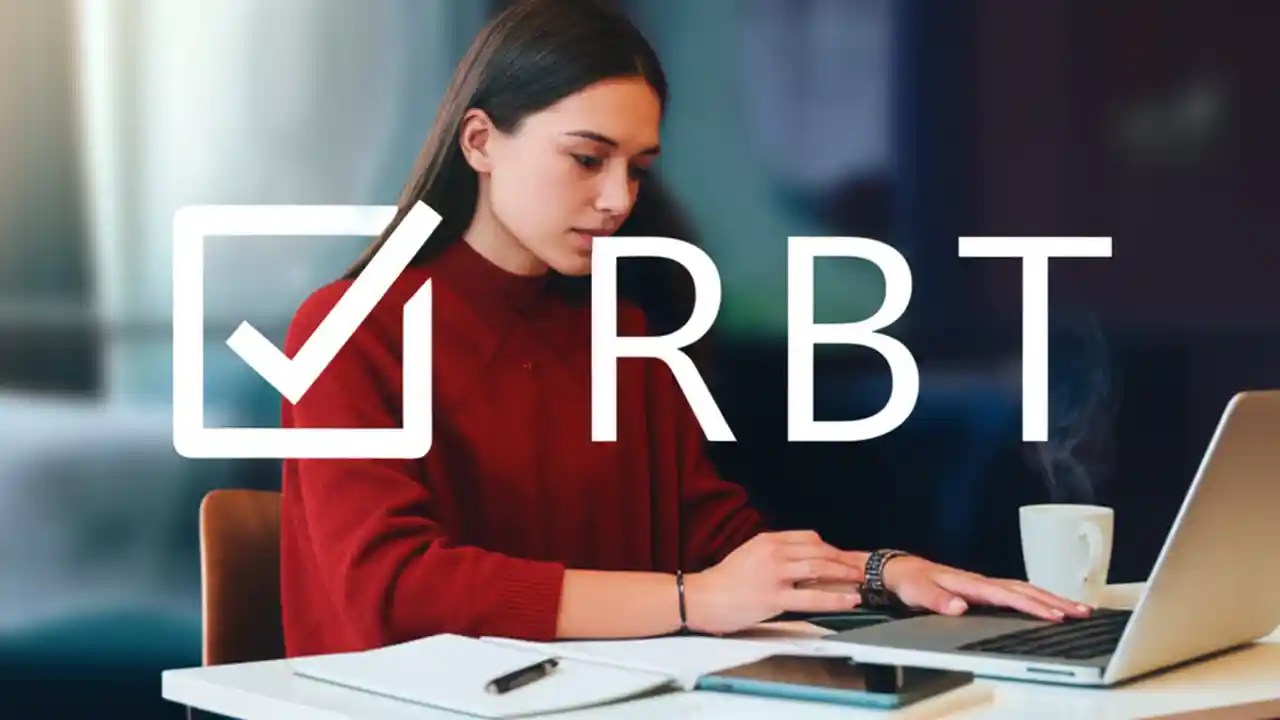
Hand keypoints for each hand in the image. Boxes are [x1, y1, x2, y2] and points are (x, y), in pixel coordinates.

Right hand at [685, 531, 863, 634]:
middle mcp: (773, 552)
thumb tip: (799, 560)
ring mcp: (775, 574)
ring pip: (819, 568)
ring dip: (844, 574)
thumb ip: (773, 554)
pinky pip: (813, 596)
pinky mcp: (774, 597)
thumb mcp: (748, 555)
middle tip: (859, 567)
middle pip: (818, 550)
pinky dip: (836, 597)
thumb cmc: (723, 581)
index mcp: (767, 540)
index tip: (841, 556)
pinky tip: (849, 599)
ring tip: (860, 580)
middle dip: (843, 559)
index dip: (829, 547)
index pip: (808, 537)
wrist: (701, 597)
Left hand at [882, 555, 1092, 620]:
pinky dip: (1038, 599)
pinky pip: (1017, 593)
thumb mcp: (918, 592)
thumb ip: (937, 600)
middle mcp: (982, 582)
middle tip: (1082, 612)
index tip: (1055, 615)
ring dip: (1052, 598)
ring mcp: (985, 585)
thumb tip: (959, 607)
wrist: (901, 571)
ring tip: (1079, 609)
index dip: (1032, 605)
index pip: (1008, 595)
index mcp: (971, 583)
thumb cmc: (911, 582)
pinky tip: (1050, 607)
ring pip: (1025, 589)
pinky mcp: (984, 591)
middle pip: (1026, 590)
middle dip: (1055, 601)